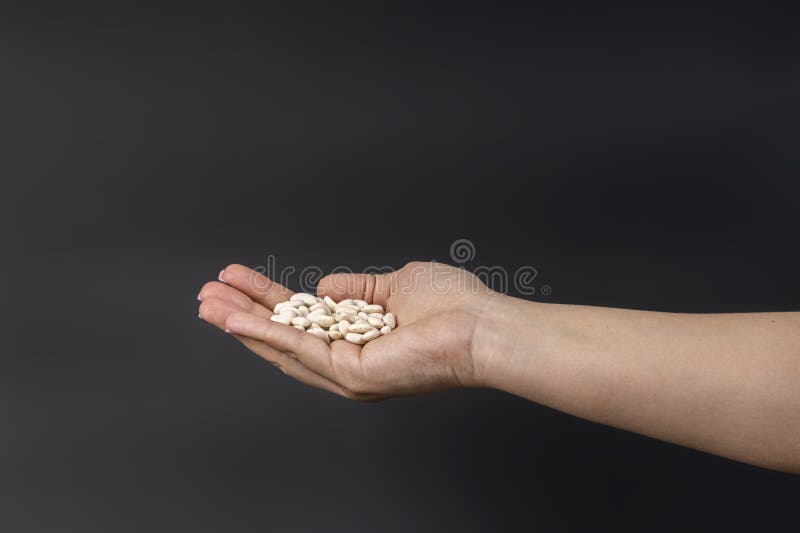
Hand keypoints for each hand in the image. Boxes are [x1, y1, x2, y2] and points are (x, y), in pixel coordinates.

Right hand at [197, 262, 492, 400]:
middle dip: (243, 315)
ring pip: (282, 347)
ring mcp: (347, 373)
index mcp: (357, 340)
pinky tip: (235, 318)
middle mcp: (347, 362)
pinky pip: (300, 349)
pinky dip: (266, 333)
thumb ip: (356, 287)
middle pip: (283, 338)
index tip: (235, 280)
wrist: (480, 324)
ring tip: (207, 302)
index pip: (302, 321)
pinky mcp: (351, 374)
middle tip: (206, 293)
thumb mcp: (393, 285)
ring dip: (242, 324)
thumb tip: (321, 287)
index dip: (267, 301)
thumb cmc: (450, 305)